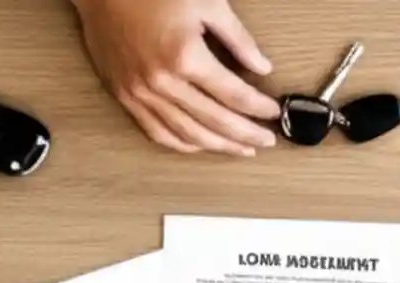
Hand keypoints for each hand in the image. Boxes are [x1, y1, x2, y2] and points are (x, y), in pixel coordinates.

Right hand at [72, 0, 278, 155]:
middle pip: (215, 121)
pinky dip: (182, 144)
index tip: (274, 113)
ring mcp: (141, 94)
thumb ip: (238, 39)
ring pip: (188, 134)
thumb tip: (262, 67)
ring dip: (218, 146)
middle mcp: (163, 83)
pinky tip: (201, 145)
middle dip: (246, 134)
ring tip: (241, 150)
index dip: (259, 107)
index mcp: (186, 57)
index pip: (234, 95)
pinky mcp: (125, 97)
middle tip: (266, 141)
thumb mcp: (207, 3)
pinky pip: (157, 132)